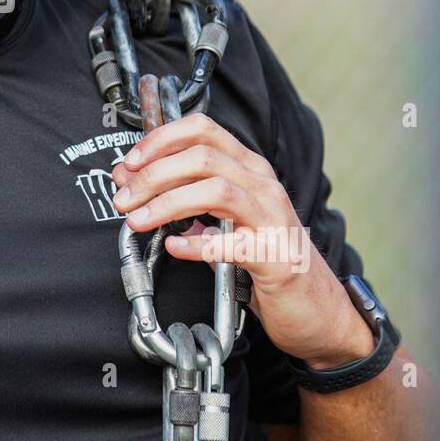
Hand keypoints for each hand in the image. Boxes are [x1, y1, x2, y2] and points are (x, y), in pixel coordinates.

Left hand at [110, 114, 372, 369]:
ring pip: (216, 191)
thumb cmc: (265, 257)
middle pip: (203, 158)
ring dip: (168, 203)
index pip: (203, 130)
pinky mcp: (277, 258)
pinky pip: (233, 244)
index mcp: (249, 169)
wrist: (316, 310)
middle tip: (122, 197)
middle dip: (153, 174)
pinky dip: (198, 244)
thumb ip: (185, 198)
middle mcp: (264, 186)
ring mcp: (274, 219)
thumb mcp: (225, 219)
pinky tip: (174, 246)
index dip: (161, 139)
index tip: (129, 161)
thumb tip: (133, 182)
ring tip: (137, 221)